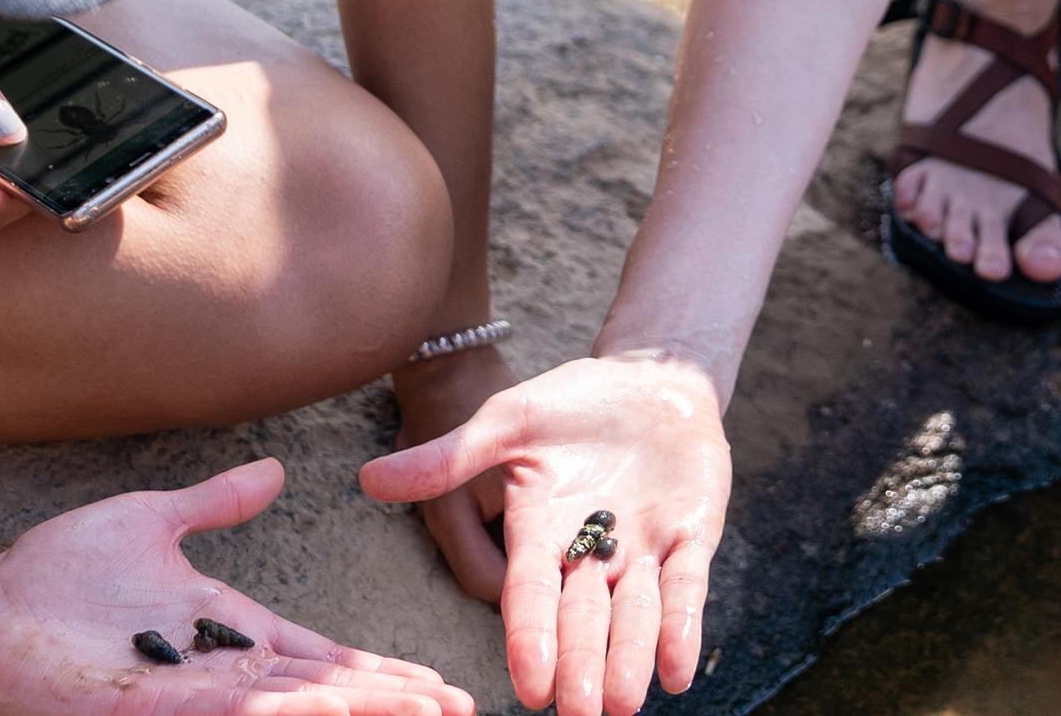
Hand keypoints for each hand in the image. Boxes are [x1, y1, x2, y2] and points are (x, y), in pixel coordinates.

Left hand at [0, 460, 473, 715]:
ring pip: (295, 706)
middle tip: (460, 706)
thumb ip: (216, 503)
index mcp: (230, 634)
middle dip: (395, 699)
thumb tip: (273, 473)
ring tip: (423, 708)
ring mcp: (191, 695)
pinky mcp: (154, 708)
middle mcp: (222, 674)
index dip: (381, 670)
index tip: (437, 683)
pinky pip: (233, 712)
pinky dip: (290, 709)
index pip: (324, 656)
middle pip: (328, 688)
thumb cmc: (53, 576)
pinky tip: (333, 702)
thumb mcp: (153, 520)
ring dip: (361, 707)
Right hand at [360, 353, 729, 715]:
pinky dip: (682, 627)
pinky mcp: (692, 537)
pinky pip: (686, 588)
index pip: (531, 593)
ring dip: (629, 659)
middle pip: (583, 618)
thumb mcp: (507, 421)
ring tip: (621, 705)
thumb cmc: (571, 401)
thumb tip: (368, 480)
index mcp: (539, 534)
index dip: (531, 637)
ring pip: (634, 615)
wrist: (649, 379)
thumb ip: (448, 457)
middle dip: (580, 664)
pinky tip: (678, 670)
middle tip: (577, 714)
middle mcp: (589, 555)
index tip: (531, 684)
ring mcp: (643, 548)